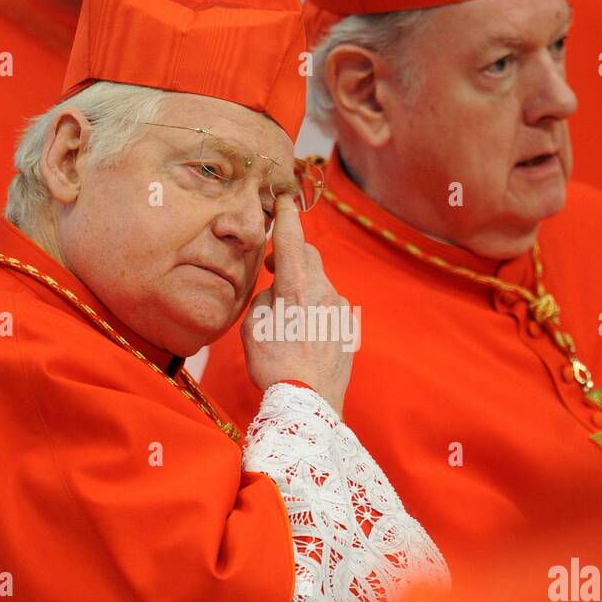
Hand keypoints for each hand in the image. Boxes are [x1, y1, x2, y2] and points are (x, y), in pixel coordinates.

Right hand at [241, 196, 354, 416]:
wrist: (310, 403)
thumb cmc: (274, 365)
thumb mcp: (253, 327)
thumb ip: (264, 297)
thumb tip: (276, 289)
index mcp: (296, 286)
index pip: (292, 238)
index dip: (287, 215)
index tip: (284, 198)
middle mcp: (323, 290)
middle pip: (309, 256)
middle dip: (292, 253)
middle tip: (272, 265)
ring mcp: (339, 308)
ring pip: (319, 282)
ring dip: (303, 286)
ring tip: (285, 312)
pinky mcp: (348, 326)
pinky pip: (329, 305)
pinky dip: (315, 308)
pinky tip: (303, 332)